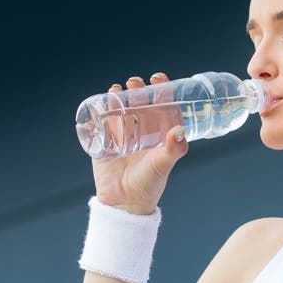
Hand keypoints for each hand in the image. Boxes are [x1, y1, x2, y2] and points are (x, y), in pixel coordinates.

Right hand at [91, 72, 188, 214]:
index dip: (161, 90)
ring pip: (121, 108)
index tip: (158, 78)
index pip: (162, 106)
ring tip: (117, 90)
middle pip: (140, 102)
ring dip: (119, 95)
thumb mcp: (162, 165)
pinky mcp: (105, 142)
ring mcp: (123, 135)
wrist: (124, 204)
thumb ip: (173, 150)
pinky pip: (102, 121)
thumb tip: (180, 129)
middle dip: (138, 89)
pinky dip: (101, 109)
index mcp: (159, 134)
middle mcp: (142, 131)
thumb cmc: (149, 185)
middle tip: (135, 84)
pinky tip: (103, 101)